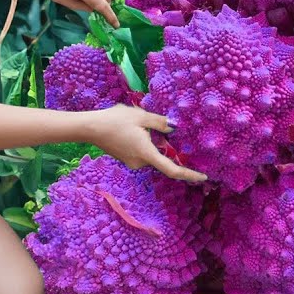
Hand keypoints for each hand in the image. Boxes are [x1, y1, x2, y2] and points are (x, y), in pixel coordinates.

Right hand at [87, 105, 206, 182]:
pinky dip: (144, 143)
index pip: (172, 169)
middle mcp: (140, 162)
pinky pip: (142, 152)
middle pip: (160, 156)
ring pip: (151, 153)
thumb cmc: (115, 120)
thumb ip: (160, 123)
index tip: (203, 176)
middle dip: (164, 144)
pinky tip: (132, 128)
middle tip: (155, 126)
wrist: (90, 127)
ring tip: (137, 122)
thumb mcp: (141, 116)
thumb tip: (175, 128)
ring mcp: (132, 162)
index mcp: (146, 153)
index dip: (189, 174)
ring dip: (152, 141)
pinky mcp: (126, 158)